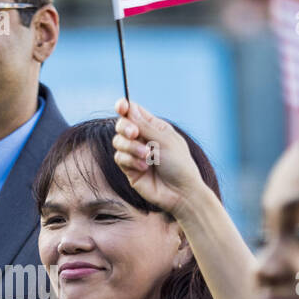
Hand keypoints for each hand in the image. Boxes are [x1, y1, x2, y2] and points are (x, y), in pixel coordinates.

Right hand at [111, 99, 205, 215]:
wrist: (180, 192)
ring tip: (147, 157)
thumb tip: (129, 108)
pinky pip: (119, 158)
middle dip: (125, 128)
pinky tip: (144, 168)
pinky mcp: (129, 169)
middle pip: (122, 125)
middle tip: (135, 134)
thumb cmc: (179, 165)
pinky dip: (131, 161)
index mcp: (154, 127)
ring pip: (118, 142)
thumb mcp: (164, 140)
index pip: (134, 112)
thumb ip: (144, 126)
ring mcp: (135, 154)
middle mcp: (143, 139)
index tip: (120, 106)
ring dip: (131, 148)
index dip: (124, 107)